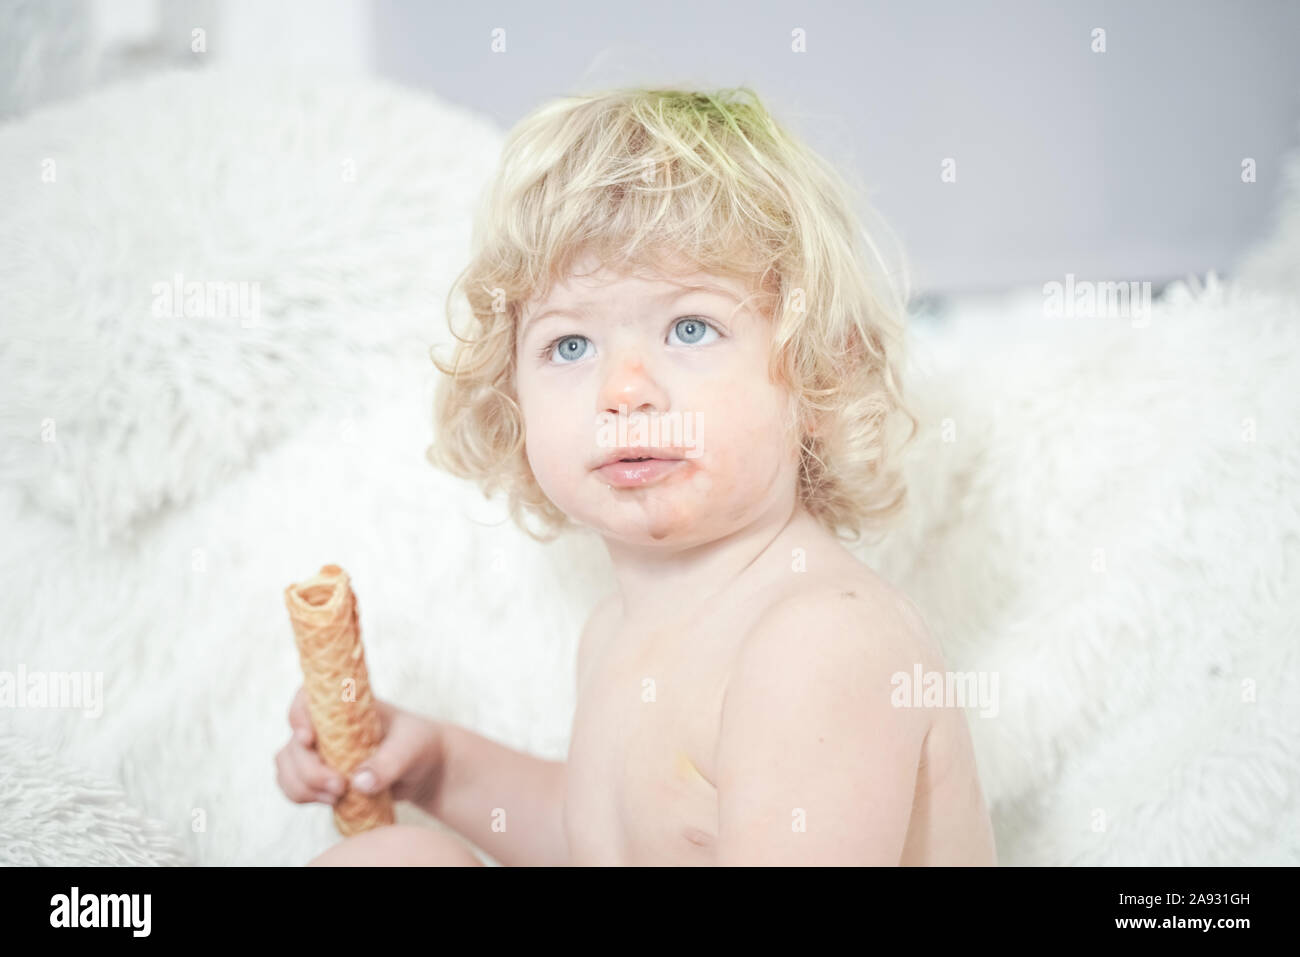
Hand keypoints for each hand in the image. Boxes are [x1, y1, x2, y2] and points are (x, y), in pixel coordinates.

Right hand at [275, 686, 445, 810]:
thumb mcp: (410, 749)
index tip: (308, 739)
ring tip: (337, 797)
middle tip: (339, 787)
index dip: (298, 715)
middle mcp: (327, 725)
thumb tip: (358, 782)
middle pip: (293, 743)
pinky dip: (303, 796)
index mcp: (346, 705)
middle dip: (309, 770)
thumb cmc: (419, 745)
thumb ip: (388, 763)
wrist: (425, 769)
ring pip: (287, 766)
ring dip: (303, 787)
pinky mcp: (320, 774)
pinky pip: (294, 785)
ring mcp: (320, 750)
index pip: (307, 698)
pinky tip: (332, 802)